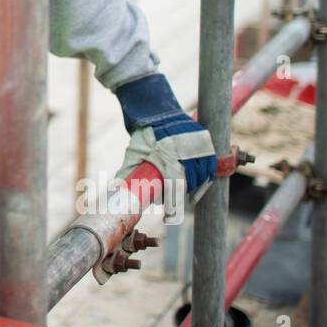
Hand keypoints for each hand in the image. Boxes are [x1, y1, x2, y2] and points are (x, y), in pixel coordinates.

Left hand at [113, 73, 216, 198]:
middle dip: (183, 196)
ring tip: (187, 193)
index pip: (175, 187)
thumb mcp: (133, 153)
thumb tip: (117, 190)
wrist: (156, 111)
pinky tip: (200, 182)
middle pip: (190, 183)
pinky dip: (207, 174)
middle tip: (177, 203)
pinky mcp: (204, 140)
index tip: (169, 215)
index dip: (174, 204)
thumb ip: (127, 172)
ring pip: (202, 174)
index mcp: (166, 156)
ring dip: (196, 186)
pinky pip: (210, 163)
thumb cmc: (143, 136)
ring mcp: (195, 144)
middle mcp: (183, 150)